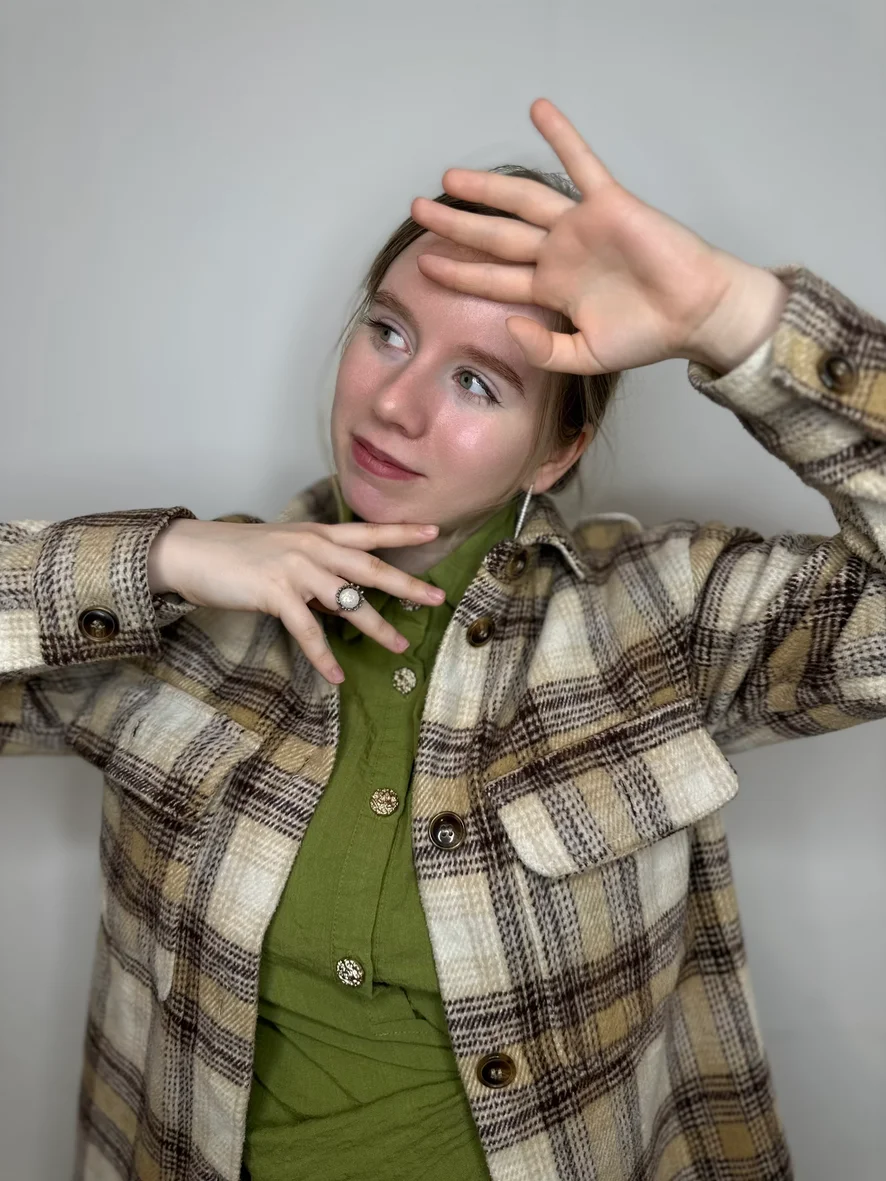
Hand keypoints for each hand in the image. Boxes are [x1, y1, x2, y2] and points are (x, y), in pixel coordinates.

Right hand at [148, 518, 445, 683]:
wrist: (192, 552)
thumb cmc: (236, 554)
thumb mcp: (284, 552)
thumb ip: (316, 570)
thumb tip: (342, 596)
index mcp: (317, 534)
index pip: (368, 532)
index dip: (402, 532)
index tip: (434, 531)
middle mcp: (312, 547)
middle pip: (371, 567)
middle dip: (407, 585)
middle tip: (438, 599)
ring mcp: (295, 569)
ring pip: (347, 601)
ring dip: (375, 628)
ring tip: (398, 648)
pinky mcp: (275, 593)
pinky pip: (308, 630)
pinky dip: (322, 656)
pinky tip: (335, 676)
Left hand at [410, 97, 758, 374]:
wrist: (695, 315)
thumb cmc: (647, 336)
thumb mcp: (585, 357)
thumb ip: (544, 350)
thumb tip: (509, 325)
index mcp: (550, 290)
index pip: (493, 280)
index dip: (459, 273)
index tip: (425, 266)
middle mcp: (558, 254)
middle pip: (495, 236)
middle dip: (456, 225)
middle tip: (418, 211)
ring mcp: (580, 227)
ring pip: (522, 201)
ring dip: (486, 187)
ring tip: (450, 177)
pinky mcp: (609, 205)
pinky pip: (581, 163)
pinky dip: (561, 135)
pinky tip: (537, 109)